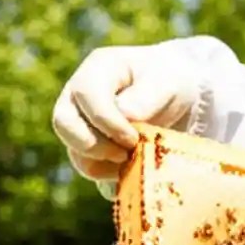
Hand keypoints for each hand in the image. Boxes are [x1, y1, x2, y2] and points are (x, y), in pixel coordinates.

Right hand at [52, 43, 201, 181]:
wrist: (180, 99)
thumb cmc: (171, 84)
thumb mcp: (168, 83)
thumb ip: (147, 98)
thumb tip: (126, 116)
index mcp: (98, 70)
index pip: (86, 94)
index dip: (106, 121)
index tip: (133, 139)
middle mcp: (79, 96)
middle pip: (64, 124)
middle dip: (95, 146)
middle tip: (127, 154)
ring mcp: (81, 122)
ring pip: (74, 151)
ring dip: (103, 164)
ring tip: (134, 161)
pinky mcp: (90, 147)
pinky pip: (89, 168)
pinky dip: (110, 175)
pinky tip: (133, 169)